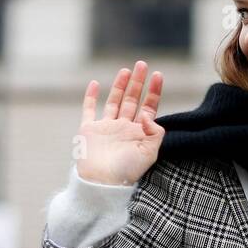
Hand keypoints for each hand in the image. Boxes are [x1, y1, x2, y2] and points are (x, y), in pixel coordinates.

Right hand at [76, 60, 164, 185]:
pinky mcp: (89, 130)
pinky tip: (95, 83)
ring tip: (126, 70)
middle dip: (138, 82)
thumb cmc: (126, 171)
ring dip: (120, 86)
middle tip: (142, 64)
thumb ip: (154, 132)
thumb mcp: (149, 153)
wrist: (101, 183)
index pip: (149, 107)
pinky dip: (91, 96)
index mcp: (138, 134)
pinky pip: (89, 109)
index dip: (154, 91)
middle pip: (132, 100)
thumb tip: (146, 113)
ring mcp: (106, 128)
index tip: (158, 75)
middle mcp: (123, 128)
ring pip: (114, 101)